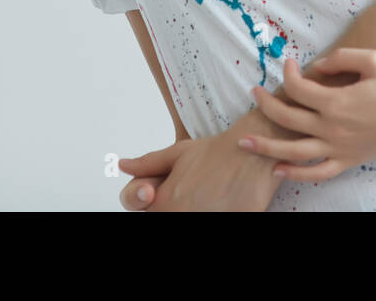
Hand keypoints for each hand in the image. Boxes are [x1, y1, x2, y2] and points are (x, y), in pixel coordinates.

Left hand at [117, 119, 283, 210]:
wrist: (253, 154)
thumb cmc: (217, 152)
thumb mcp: (177, 153)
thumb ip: (147, 165)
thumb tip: (123, 165)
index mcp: (163, 204)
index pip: (147, 211)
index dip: (154, 200)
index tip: (167, 190)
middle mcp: (180, 217)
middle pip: (169, 216)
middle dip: (177, 205)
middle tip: (195, 189)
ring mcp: (204, 222)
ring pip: (189, 219)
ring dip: (195, 208)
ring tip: (209, 194)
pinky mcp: (228, 223)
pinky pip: (210, 220)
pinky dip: (212, 210)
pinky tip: (219, 201)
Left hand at [237, 50, 375, 181]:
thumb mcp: (373, 59)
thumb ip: (341, 58)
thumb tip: (317, 65)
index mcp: (336, 101)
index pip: (297, 88)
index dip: (288, 73)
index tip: (289, 63)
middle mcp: (332, 127)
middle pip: (287, 117)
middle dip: (265, 104)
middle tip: (253, 93)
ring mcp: (339, 147)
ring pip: (294, 151)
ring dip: (266, 146)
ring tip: (244, 143)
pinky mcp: (348, 160)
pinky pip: (317, 172)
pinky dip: (296, 174)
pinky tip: (278, 169)